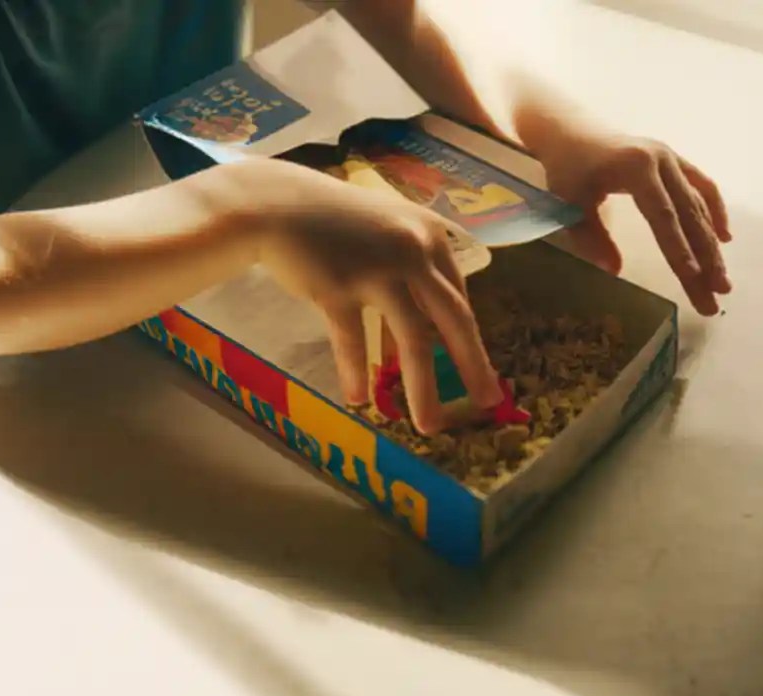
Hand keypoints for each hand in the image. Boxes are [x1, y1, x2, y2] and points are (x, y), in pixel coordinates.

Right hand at [226, 158, 503, 433]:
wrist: (276, 204)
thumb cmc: (331, 222)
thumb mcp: (384, 235)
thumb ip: (409, 275)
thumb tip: (416, 338)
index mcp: (431, 237)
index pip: (459, 298)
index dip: (469, 339)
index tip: (478, 370)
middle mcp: (412, 251)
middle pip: (453, 320)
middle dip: (473, 366)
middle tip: (486, 402)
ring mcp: (376, 269)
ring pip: (412, 339)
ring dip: (423, 388)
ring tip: (428, 425)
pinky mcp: (338, 286)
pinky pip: (353, 341)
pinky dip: (355, 372)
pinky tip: (357, 399)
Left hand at [533, 121, 732, 315]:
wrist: (570, 129)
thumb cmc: (567, 168)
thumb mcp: (570, 203)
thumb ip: (590, 237)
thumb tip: (615, 271)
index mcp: (637, 168)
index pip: (663, 216)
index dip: (678, 247)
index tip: (692, 277)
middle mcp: (663, 160)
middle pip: (689, 215)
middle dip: (705, 257)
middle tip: (719, 293)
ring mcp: (672, 159)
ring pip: (699, 206)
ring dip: (712, 244)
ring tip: (722, 282)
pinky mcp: (675, 161)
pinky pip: (702, 187)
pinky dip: (715, 211)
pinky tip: (725, 238)